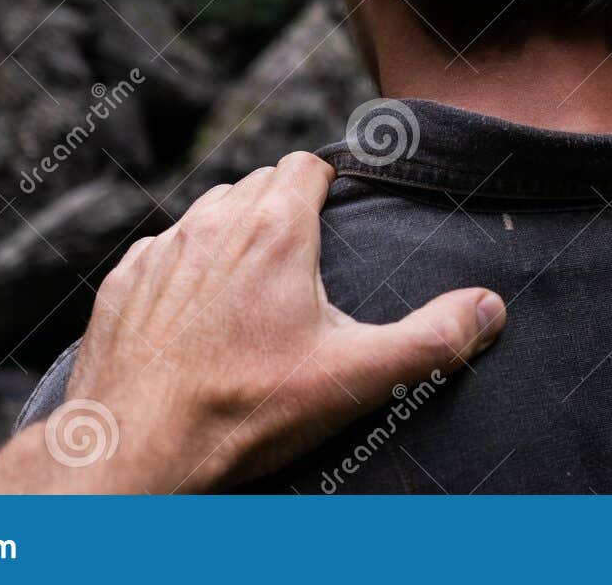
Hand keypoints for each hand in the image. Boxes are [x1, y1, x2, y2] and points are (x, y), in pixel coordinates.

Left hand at [0, 152, 505, 492]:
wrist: (135, 448)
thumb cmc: (243, 410)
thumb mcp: (355, 377)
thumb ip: (431, 339)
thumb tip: (489, 308)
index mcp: (274, 230)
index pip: (305, 163)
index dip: (327, 181)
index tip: (339, 209)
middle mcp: (211, 224)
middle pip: (256, 183)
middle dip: (283, 206)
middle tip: (306, 260)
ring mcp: (160, 252)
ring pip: (205, 213)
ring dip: (231, 233)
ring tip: (254, 285)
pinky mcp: (122, 284)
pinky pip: (160, 253)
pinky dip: (182, 269)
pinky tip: (196, 315)